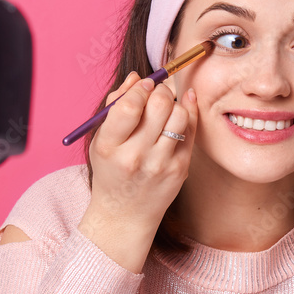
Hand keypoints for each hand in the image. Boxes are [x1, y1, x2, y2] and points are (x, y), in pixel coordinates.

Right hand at [79, 72, 196, 272]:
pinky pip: (192, 131)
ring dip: (174, 104)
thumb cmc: (111, 171)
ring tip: (165, 110)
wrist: (124, 215)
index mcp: (109, 147)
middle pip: (159, 106)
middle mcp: (135, 156)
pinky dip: (189, 114)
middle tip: (157, 93)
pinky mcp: (180, 170)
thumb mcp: (101, 140)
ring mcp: (160, 164)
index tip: (145, 84)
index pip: (130, 106)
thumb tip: (137, 78)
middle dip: (160, 91)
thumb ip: (115, 106)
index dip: (141, 88)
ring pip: (179, 115)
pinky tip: (184, 107)